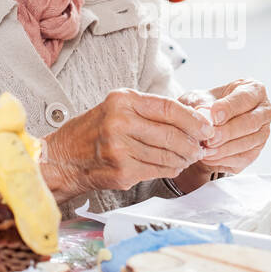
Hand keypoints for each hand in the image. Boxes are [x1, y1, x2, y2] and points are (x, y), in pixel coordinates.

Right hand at [40, 88, 213, 197]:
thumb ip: (150, 110)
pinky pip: (158, 170)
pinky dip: (170, 169)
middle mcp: (120, 121)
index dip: (193, 119)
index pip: (169, 107)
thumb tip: (192, 118)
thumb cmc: (93, 131)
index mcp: (122, 100)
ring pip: (168, 155)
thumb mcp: (117, 108)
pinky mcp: (122, 171)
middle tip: (201, 146)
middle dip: (193, 142)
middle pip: (172, 133)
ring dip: (184, 158)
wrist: (63, 158)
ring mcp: (120, 148)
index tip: (207, 127)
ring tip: (188, 157)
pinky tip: (173, 166)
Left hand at [179, 79, 270, 175]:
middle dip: (228, 132)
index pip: (245, 98)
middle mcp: (264, 111)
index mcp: (254, 89)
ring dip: (225, 149)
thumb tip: (206, 114)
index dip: (229, 107)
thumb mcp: (198, 98)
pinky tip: (209, 157)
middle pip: (250, 123)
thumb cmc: (204, 105)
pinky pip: (243, 158)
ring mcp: (262, 133)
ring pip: (248, 143)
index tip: (214, 115)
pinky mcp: (256, 151)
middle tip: (210, 139)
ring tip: (205, 150)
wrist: (203, 124)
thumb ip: (201, 104)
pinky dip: (225, 159)